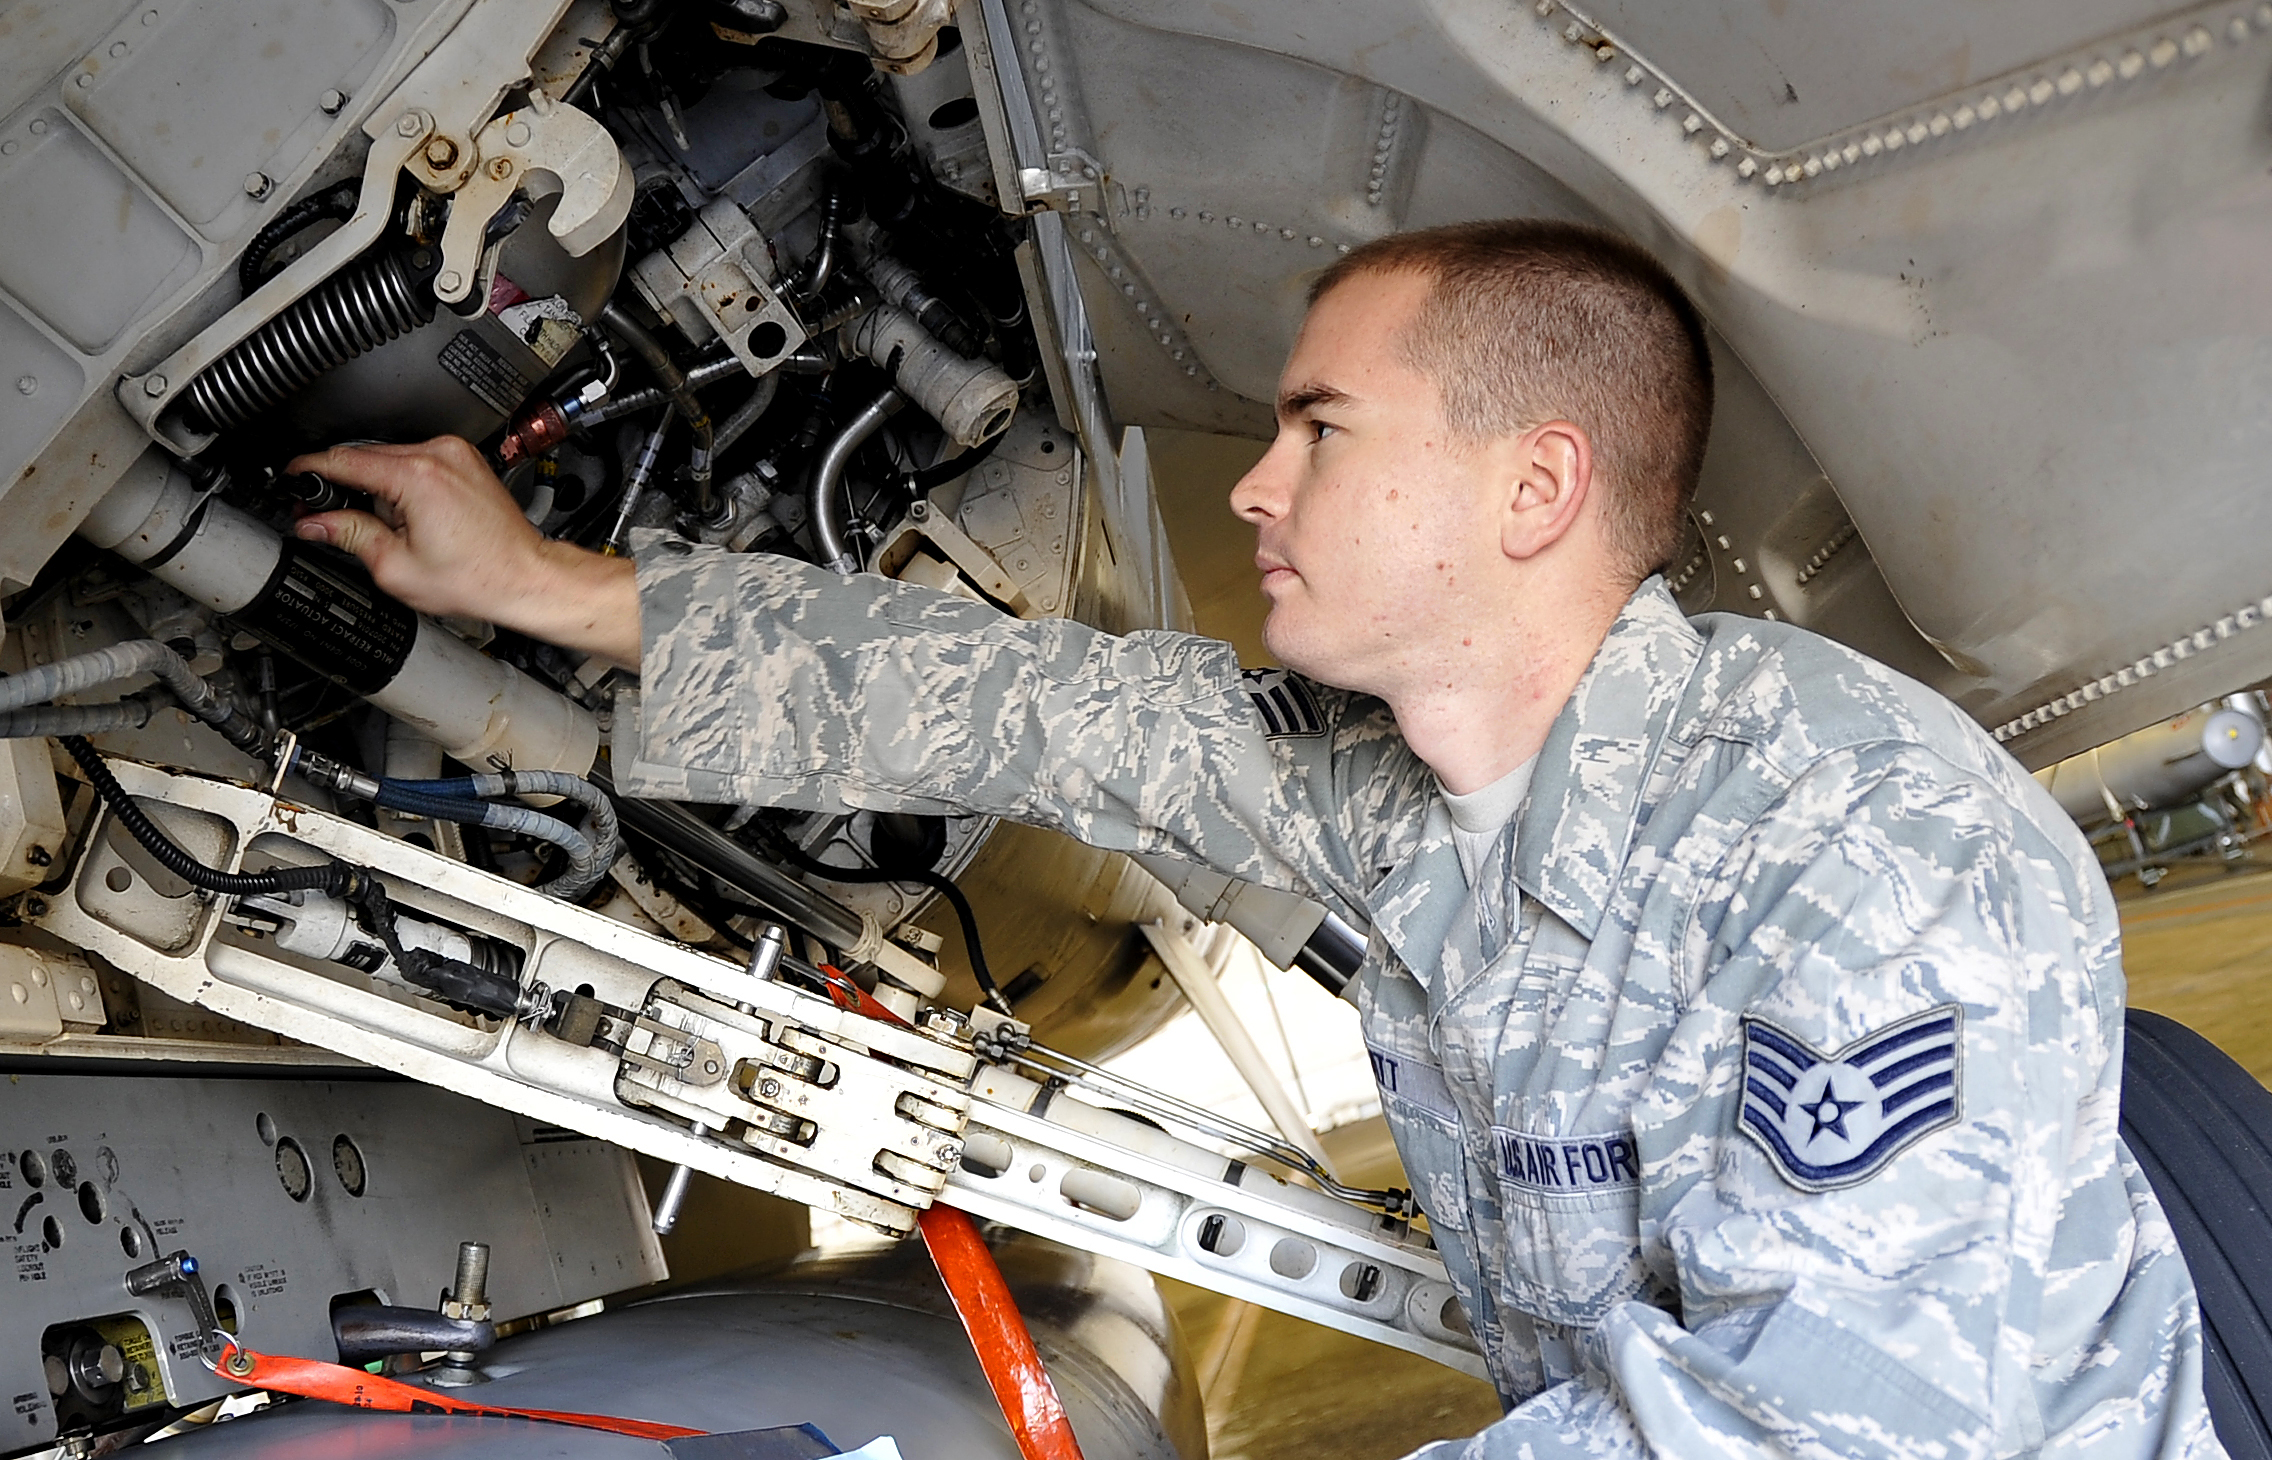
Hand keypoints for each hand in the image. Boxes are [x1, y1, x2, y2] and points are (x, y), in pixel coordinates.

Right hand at [288, 436, 640, 666]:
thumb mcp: (396, 567)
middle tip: (331, 516)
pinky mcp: (464, 459)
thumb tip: (315, 523)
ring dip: (377, 486)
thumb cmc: (477, 577)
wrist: (525, 576)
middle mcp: (439, 455)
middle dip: (346, 486)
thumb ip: (350, 536)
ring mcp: (455, 453)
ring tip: (392, 525)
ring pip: (391, 458)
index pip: (344, 460)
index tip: (293, 477)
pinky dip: (403, 482)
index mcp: (417, 476)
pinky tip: (413, 514)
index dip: (310, 469)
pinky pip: (417, 460)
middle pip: (367, 458)